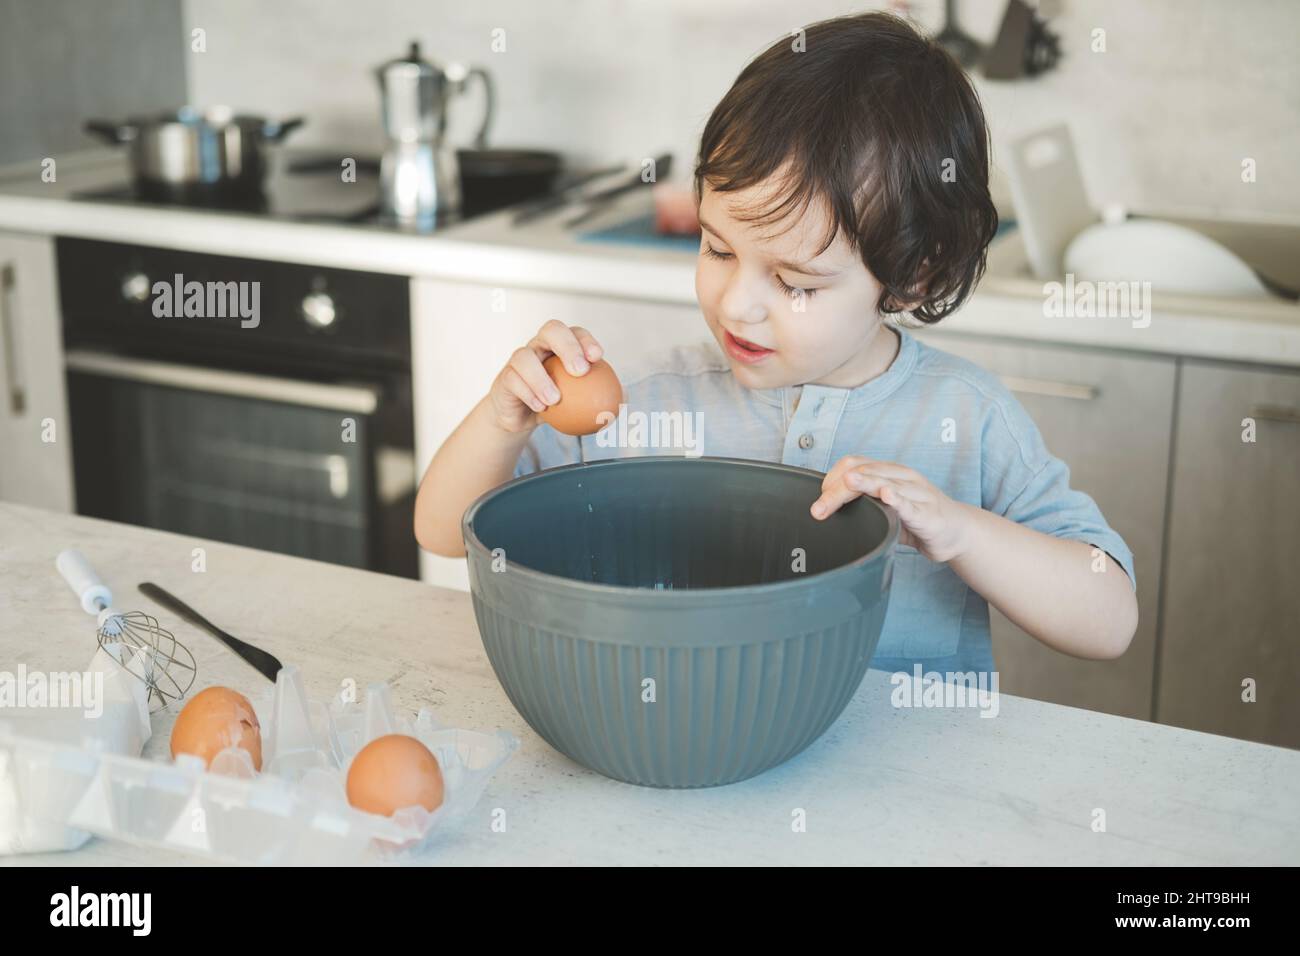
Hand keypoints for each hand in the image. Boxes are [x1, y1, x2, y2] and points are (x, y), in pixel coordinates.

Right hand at [488, 320, 604, 432]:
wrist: (522, 418)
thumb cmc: (557, 405)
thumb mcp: (580, 402)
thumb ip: (601, 397)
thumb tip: (625, 398)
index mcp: (561, 346)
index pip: (575, 332)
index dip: (586, 340)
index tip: (598, 358)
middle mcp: (539, 346)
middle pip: (551, 330)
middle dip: (567, 346)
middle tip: (580, 371)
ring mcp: (519, 359)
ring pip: (525, 357)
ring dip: (542, 378)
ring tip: (556, 399)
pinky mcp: (504, 378)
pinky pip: (513, 380)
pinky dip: (528, 394)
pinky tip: (541, 408)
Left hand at [810, 455, 971, 562]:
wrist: (957, 532)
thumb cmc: (918, 517)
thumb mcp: (885, 506)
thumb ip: (863, 502)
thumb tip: (826, 506)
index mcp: (889, 472)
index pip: (854, 463)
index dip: (833, 478)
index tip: (820, 498)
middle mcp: (902, 476)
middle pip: (864, 472)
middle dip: (837, 490)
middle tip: (819, 509)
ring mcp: (917, 493)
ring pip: (886, 483)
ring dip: (864, 485)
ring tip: (848, 483)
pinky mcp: (928, 513)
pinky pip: (911, 504)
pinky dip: (897, 499)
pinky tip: (887, 495)